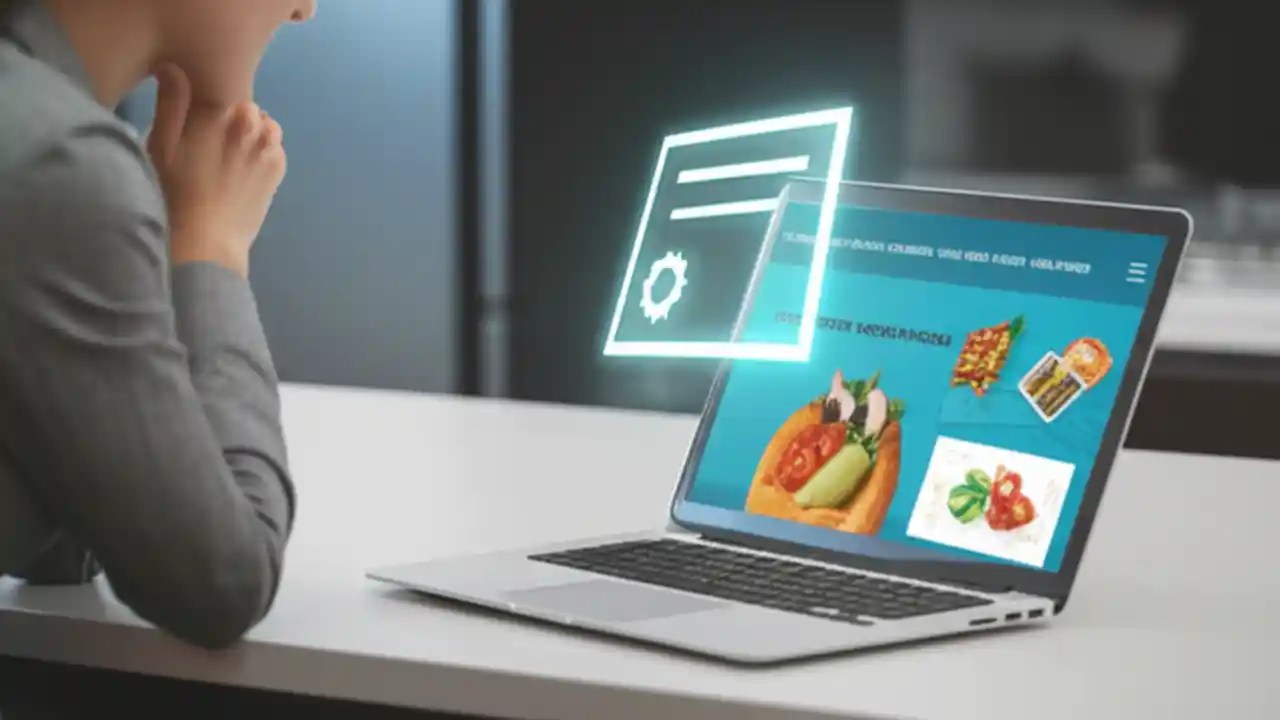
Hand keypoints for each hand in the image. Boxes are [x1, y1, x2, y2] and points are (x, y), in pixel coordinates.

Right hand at [146, 63, 286, 277]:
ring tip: (231, 160)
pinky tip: (245, 171)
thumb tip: (173, 67)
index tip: (199, 128)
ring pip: (264, 125)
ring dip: (252, 135)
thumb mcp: (161, 146)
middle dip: (233, 121)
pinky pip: (274, 146)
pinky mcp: (279, 166)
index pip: (220, 91)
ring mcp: (268, 144)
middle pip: (245, 108)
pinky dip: (264, 152)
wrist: (207, 240)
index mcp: (217, 112)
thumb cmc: (175, 193)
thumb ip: (170, 104)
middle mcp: (249, 122)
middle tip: (213, 148)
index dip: (209, 108)